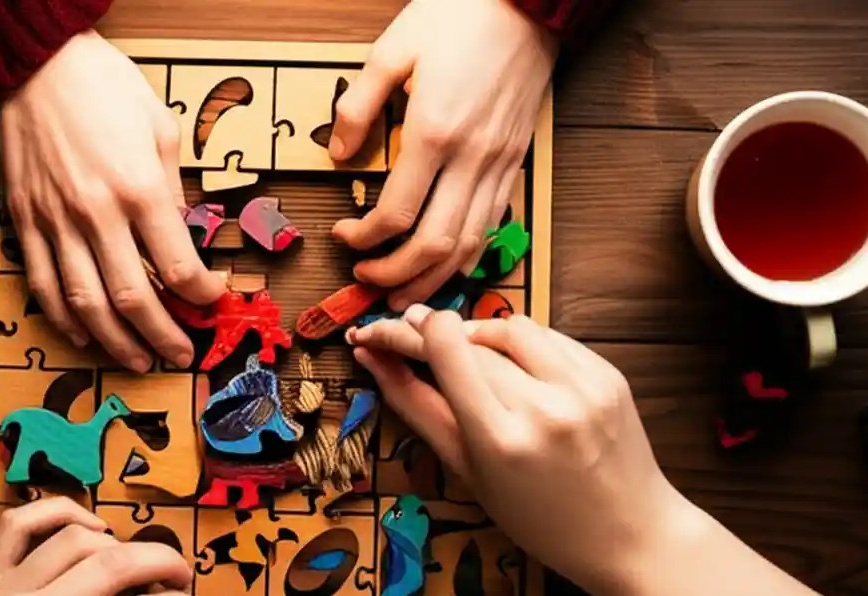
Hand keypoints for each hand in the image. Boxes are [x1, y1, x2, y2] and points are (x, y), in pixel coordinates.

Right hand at [0, 31, 225, 372]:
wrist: (32, 61)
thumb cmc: (101, 85)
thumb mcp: (160, 127)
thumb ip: (172, 189)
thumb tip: (182, 234)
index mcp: (138, 188)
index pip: (177, 265)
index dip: (201, 294)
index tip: (213, 300)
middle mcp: (95, 213)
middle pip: (132, 298)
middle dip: (163, 336)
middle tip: (181, 355)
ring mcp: (55, 221)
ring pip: (85, 304)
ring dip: (115, 342)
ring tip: (138, 361)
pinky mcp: (24, 221)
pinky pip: (42, 284)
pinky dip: (63, 318)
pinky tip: (84, 335)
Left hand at [331, 0, 556, 309]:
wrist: (529, 1)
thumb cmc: (462, 16)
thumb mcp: (394, 48)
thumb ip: (358, 104)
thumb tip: (338, 154)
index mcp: (435, 131)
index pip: (396, 214)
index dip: (365, 240)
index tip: (344, 237)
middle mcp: (471, 157)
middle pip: (434, 244)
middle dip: (395, 275)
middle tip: (367, 281)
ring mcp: (499, 163)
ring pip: (469, 245)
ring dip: (433, 279)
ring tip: (404, 295)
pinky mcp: (516, 162)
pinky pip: (493, 225)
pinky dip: (468, 257)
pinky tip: (447, 267)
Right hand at [351, 311, 845, 595]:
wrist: (631, 536)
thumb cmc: (538, 519)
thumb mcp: (468, 472)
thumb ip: (418, 408)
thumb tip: (373, 358)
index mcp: (501, 438)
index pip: (444, 348)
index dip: (402, 332)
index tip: (377, 332)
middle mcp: (543, 404)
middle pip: (469, 340)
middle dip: (426, 334)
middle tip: (398, 337)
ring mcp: (583, 385)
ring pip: (509, 326)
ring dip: (477, 335)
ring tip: (462, 359)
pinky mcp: (608, 373)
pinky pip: (549, 337)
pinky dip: (519, 344)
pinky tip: (510, 367)